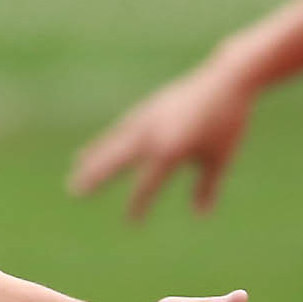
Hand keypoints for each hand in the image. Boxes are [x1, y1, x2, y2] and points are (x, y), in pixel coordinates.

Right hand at [70, 59, 255, 219]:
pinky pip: (118, 131)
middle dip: (95, 176)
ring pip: (112, 143)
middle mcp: (152, 135)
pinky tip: (93, 152)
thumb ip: (207, 186)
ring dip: (93, 158)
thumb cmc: (227, 123)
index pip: (149, 182)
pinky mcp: (145, 110)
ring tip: (76, 169)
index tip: (132, 222)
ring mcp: (145, 120)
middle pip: (117, 160)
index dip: (140, 203)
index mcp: (171, 150)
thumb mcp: (220, 158)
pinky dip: (104, 143)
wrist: (227, 80)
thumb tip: (200, 214)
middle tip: (75, 191)